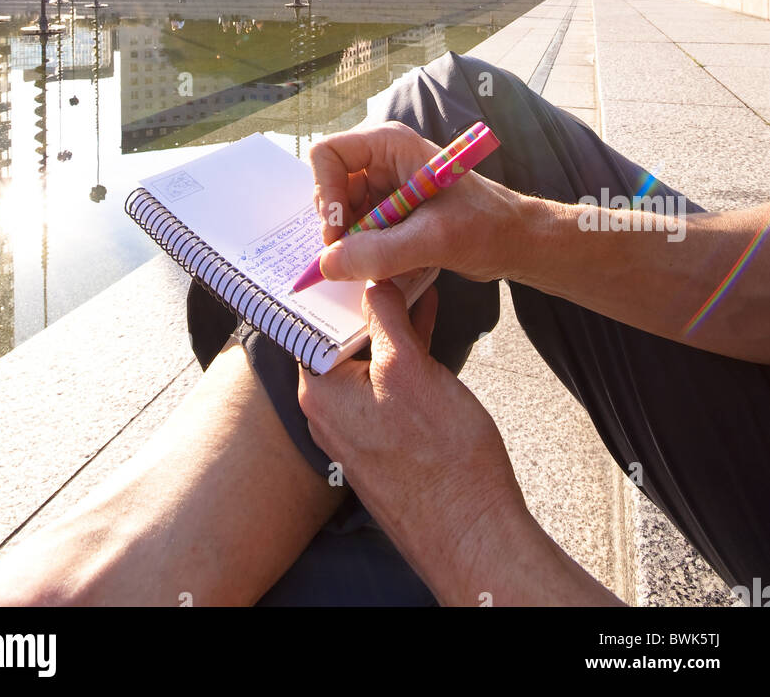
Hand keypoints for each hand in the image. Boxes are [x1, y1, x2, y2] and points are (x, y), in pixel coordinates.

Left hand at [297, 279, 528, 604]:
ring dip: (392, 326)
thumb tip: (373, 284)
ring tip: (417, 290)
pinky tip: (427, 330)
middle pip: (342, 337)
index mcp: (321, 389)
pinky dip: (403, 355)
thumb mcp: (410, 367)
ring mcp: (355, 427)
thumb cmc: (442, 461)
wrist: (473, 531)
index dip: (340, 286)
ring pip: (367, 358)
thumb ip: (386, 317)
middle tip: (396, 267)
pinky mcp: (383, 439)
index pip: (316, 320)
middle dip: (370, 303)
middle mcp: (329, 411)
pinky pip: (384, 382)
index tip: (360, 259)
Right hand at [309, 120, 540, 285]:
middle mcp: (381, 161)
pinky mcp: (389, 214)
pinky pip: (357, 233)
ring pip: (341, 215)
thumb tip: (327, 264)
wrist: (517, 242)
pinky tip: (391, 265)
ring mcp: (384, 188)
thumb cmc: (487, 226)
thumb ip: (380, 252)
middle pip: (329, 188)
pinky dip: (364, 253)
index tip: (338, 232)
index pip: (327, 154)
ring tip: (384, 262)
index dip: (326, 193)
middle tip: (356, 258)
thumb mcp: (433, 239)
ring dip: (352, 244)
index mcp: (390, 145)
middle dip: (338, 225)